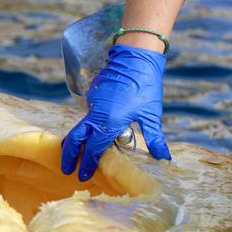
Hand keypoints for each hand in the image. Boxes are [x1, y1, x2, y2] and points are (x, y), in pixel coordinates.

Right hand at [61, 44, 170, 180]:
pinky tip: (87, 136)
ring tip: (69, 156)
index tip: (83, 175)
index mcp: (110, 122)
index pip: (95, 148)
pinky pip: (85, 117)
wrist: (135, 56)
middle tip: (67, 170)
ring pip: (78, 128)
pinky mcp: (93, 97)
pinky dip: (83, 130)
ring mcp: (92, 104)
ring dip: (73, 143)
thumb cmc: (145, 85)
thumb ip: (155, 138)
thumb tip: (165, 158)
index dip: (89, 163)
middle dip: (70, 156)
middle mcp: (96, 115)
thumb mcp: (151, 114)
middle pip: (76, 139)